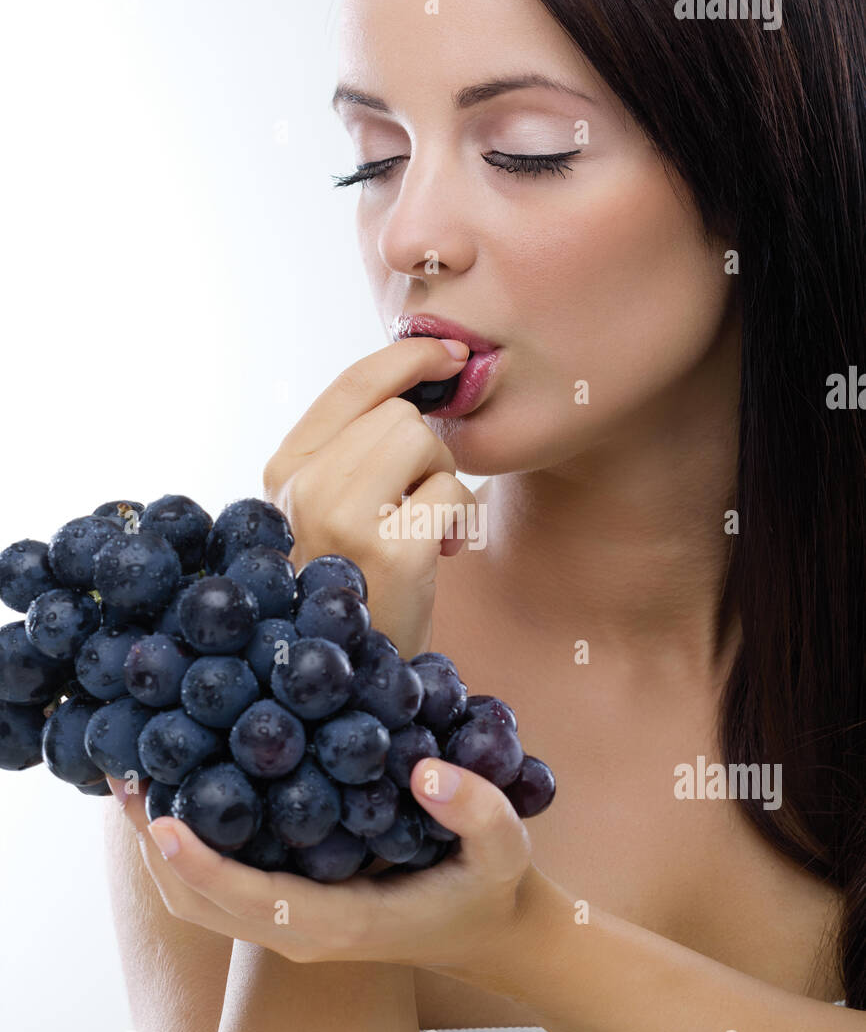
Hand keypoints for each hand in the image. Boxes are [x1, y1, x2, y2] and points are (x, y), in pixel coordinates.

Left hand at [107, 757, 533, 970]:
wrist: (491, 932)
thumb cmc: (492, 890)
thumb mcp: (506, 849)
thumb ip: (478, 810)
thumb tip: (426, 771)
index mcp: (342, 926)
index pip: (254, 901)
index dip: (202, 866)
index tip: (162, 821)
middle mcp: (300, 933)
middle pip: (200, 905)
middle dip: (155, 847)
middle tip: (123, 773)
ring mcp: (289, 923)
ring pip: (197, 900)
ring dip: (158, 848)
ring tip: (132, 775)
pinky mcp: (287, 905)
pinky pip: (216, 885)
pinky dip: (184, 847)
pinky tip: (179, 785)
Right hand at [263, 337, 473, 658]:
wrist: (348, 676)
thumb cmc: (352, 586)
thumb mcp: (330, 510)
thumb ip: (356, 449)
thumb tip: (425, 376)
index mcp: (284, 471)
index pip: (353, 382)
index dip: (408, 358)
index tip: (450, 355)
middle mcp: (302, 488)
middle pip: (399, 415)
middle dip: (426, 453)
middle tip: (415, 506)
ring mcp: (342, 518)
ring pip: (424, 443)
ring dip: (440, 483)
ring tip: (418, 531)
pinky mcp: (389, 551)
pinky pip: (452, 494)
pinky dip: (456, 523)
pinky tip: (433, 559)